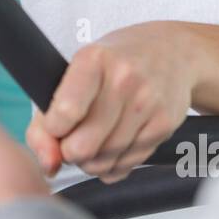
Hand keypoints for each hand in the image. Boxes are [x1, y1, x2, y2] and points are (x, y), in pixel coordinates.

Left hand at [26, 21, 196, 181]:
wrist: (173, 52)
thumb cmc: (115, 62)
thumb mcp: (74, 74)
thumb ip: (45, 122)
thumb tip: (48, 165)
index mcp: (93, 59)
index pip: (66, 111)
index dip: (53, 130)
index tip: (56, 126)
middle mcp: (123, 79)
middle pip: (83, 146)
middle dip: (70, 152)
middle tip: (72, 140)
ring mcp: (147, 102)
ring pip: (104, 161)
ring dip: (91, 161)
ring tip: (93, 142)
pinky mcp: (164, 124)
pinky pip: (127, 165)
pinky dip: (114, 164)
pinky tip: (114, 144)